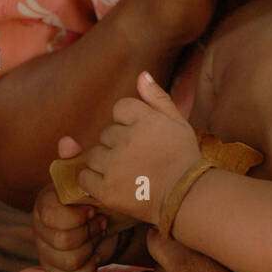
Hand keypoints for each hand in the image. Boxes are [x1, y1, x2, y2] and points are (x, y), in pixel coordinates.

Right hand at [33, 136, 120, 271]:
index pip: (52, 215)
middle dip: (87, 233)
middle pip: (62, 240)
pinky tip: (95, 255)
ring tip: (97, 236)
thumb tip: (66, 142)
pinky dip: (86, 269)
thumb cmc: (101, 196)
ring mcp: (44, 250)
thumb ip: (78, 160)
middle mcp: (39, 227)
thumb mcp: (93, 177)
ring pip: (66, 260)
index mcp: (45, 202)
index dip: (76, 216)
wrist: (112, 220)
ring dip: (89, 250)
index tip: (93, 209)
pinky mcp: (54, 270)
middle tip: (99, 223)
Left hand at [79, 73, 200, 224]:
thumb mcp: (178, 122)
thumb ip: (157, 98)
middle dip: (117, 143)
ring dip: (104, 162)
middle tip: (136, 157)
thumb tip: (141, 74)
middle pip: (106, 133)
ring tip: (125, 171)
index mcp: (144, 119)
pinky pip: (85, 178)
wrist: (186, 197)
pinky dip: (93, 180)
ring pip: (94, 154)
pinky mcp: (106, 189)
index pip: (119, 108)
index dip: (128, 122)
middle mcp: (127, 139)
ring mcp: (115, 165)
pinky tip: (112, 183)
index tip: (141, 136)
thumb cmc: (184, 158)